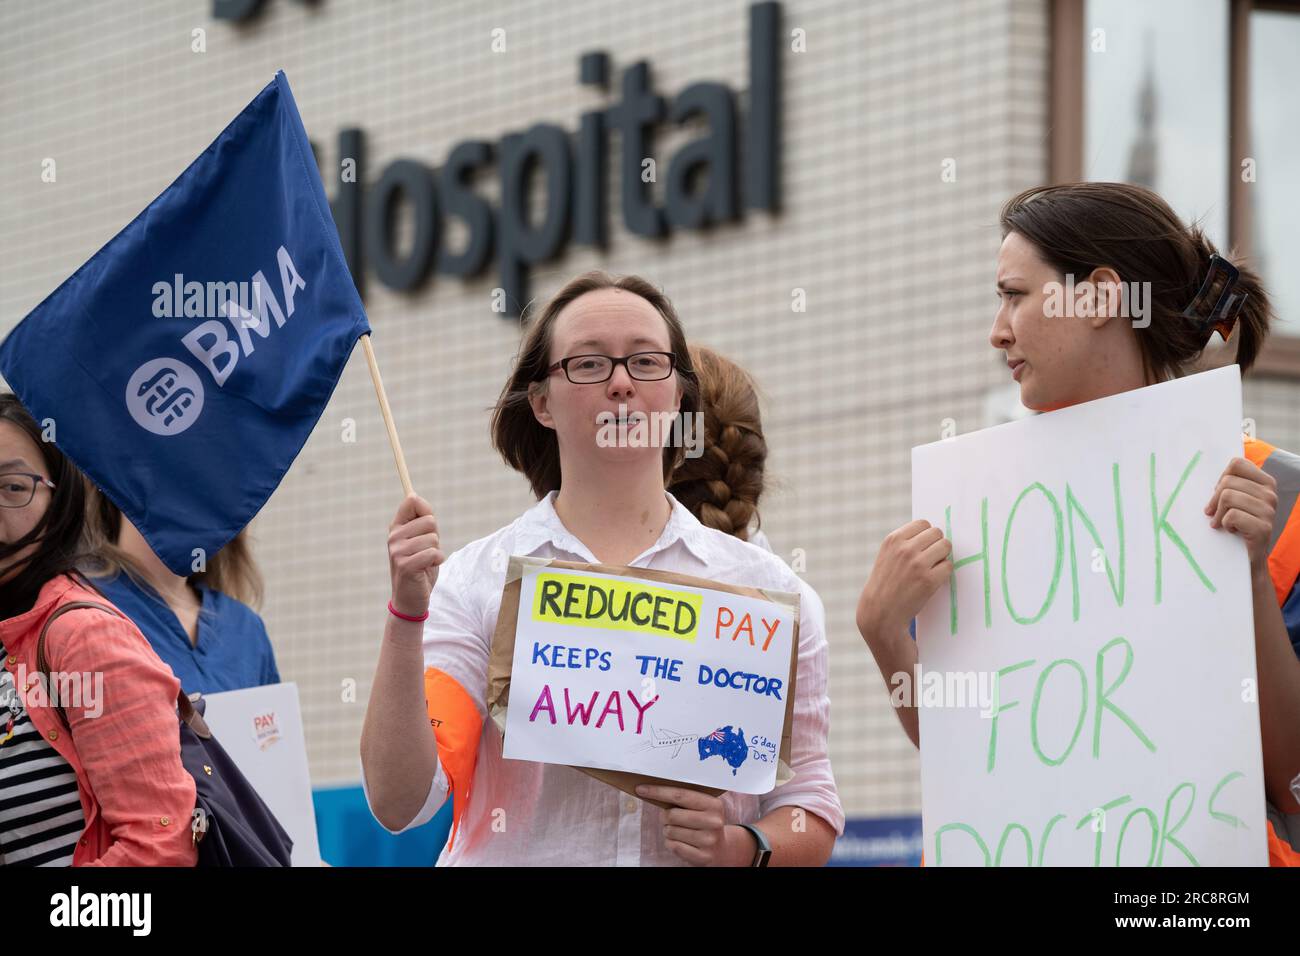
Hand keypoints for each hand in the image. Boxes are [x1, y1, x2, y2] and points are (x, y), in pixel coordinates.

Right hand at [387, 493, 444, 616]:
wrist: (410, 599)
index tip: (427, 526)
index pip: (412, 502)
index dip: (426, 511)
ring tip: (425, 562)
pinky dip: (437, 561)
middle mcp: (394, 537)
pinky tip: (427, 569)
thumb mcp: (422, 540)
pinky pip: (433, 553)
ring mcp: (397, 551)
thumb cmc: (420, 567)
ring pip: (433, 539)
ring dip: (436, 552)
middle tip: (426, 552)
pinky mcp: (405, 565)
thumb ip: (421, 521)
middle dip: (435, 537)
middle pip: (429, 521)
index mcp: (396, 527)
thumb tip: (414, 495)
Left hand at [636, 784, 743, 865]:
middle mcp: (713, 822)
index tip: (641, 789)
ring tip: (679, 830)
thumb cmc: (703, 822)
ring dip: (668, 830)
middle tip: (669, 817)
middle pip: (672, 815)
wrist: (721, 849)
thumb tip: (651, 789)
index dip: (658, 791)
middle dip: (664, 816)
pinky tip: (680, 841)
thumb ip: (683, 798)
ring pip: (670, 831)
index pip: (680, 795)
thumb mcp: (701, 807)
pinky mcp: (703, 856)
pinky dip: (671, 843)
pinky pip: (673, 846)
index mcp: (713, 804)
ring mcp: (709, 840)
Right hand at [856, 519, 952, 640]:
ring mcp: (917, 564)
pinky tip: (933, 580)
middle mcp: (905, 549)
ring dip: (942, 557)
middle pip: (937, 533)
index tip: (923, 546)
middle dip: (936, 544)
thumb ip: (905, 542)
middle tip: (930, 559)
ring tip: (932, 568)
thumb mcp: (887, 555)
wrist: (880, 612)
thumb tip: (933, 532)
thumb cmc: (886, 583)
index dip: (926, 535)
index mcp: (893, 539)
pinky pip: (948, 566)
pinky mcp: (929, 580)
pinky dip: (944, 572)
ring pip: (946, 546)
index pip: (923, 523)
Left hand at [1205, 456, 1277, 576]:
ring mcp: (1269, 511)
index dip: (1221, 479)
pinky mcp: (1263, 528)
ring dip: (1218, 514)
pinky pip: (1231, 515)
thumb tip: (1204, 468)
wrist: (1246, 557)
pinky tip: (1231, 531)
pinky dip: (1224, 524)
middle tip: (1215, 513)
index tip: (1220, 494)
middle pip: (1227, 482)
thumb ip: (1228, 483)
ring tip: (1222, 523)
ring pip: (1227, 497)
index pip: (1236, 464)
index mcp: (1266, 483)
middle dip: (1215, 499)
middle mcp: (1271, 494)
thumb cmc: (1235, 524)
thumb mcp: (1234, 500)